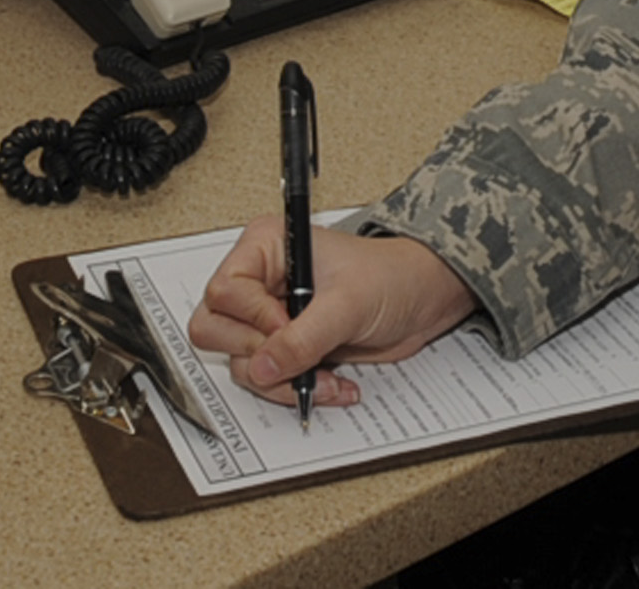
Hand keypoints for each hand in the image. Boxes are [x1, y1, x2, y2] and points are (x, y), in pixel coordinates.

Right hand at [188, 218, 477, 409]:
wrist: (423, 299)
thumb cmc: (392, 276)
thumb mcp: (349, 303)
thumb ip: (304, 337)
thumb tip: (262, 367)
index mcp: (266, 248)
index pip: (224, 292)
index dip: (253, 317)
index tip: (287, 325)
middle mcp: (259, 282)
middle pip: (215, 330)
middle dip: (258, 354)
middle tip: (300, 354)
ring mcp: (268, 317)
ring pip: (239, 364)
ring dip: (282, 381)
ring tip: (326, 376)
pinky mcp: (283, 348)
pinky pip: (266, 380)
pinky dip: (296, 390)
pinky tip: (332, 383)